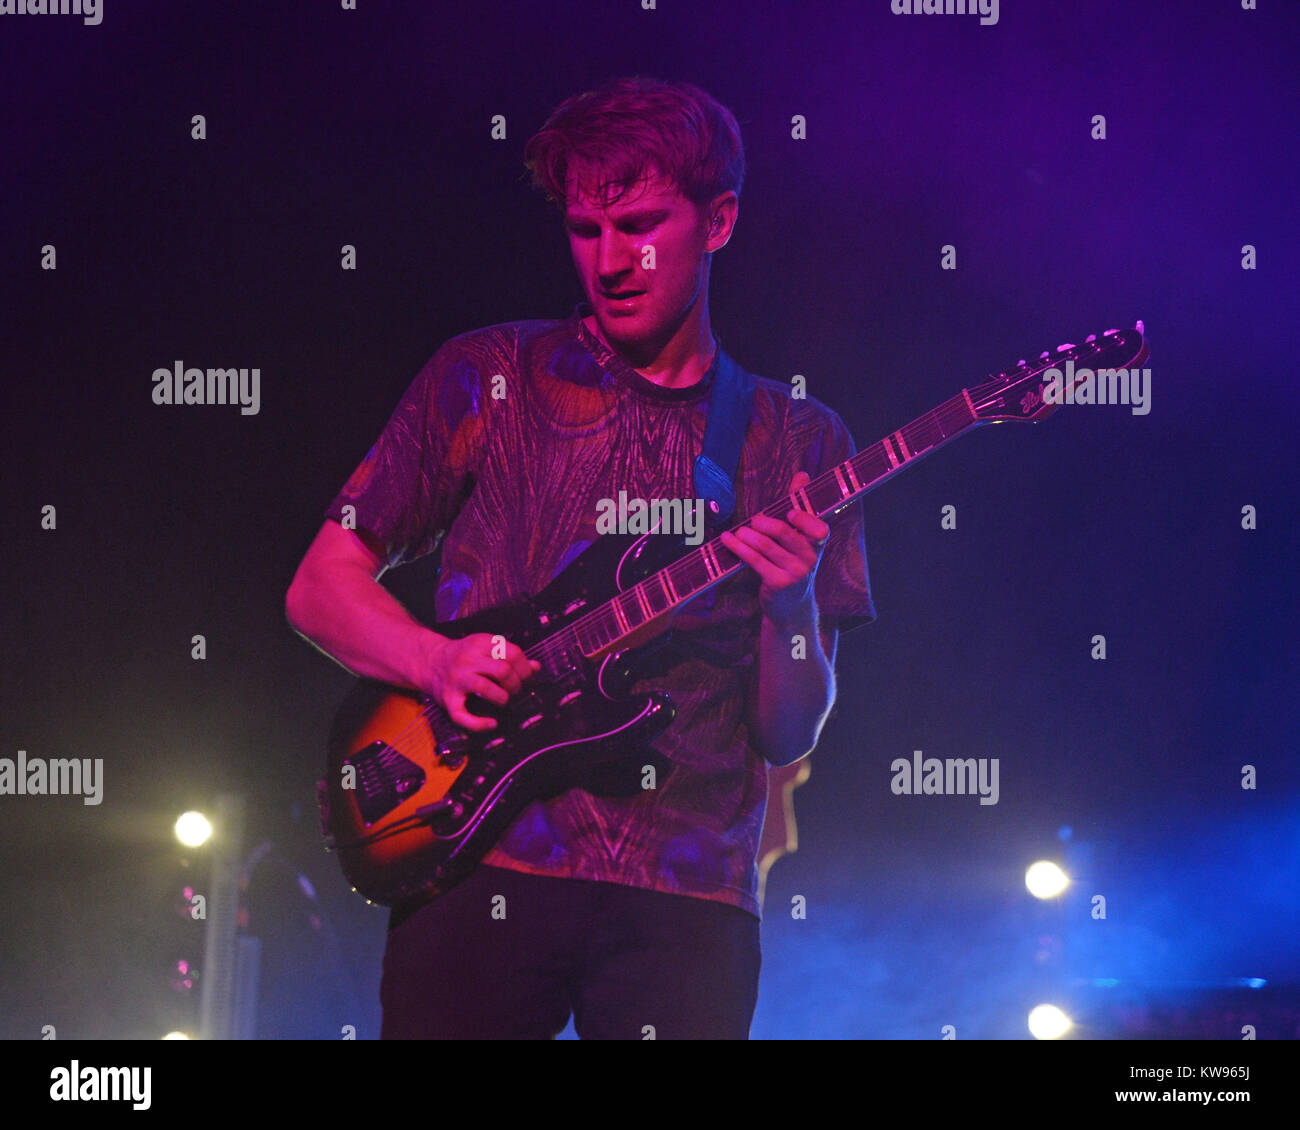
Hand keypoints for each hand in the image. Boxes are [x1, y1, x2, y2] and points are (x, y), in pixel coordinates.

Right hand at [421, 632, 539, 730]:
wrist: (429, 661)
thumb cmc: (464, 656)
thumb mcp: (486, 648)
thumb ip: (510, 656)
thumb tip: (536, 667)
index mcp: (480, 643)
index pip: (513, 653)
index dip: (525, 668)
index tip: (526, 677)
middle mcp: (467, 660)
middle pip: (503, 671)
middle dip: (516, 684)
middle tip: (515, 690)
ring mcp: (457, 680)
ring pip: (486, 688)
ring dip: (502, 698)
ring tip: (504, 700)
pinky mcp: (448, 699)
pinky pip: (463, 716)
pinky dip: (480, 724)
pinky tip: (492, 723)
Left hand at [719, 471, 828, 630]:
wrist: (792, 607)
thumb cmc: (793, 564)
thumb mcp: (801, 539)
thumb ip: (800, 506)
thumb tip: (802, 475)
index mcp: (818, 544)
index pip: (819, 529)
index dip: (805, 519)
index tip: (789, 513)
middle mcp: (810, 558)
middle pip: (785, 533)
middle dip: (765, 523)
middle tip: (754, 519)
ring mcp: (794, 573)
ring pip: (766, 546)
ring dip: (748, 535)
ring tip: (738, 531)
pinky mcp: (777, 583)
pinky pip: (754, 560)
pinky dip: (738, 547)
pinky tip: (728, 540)